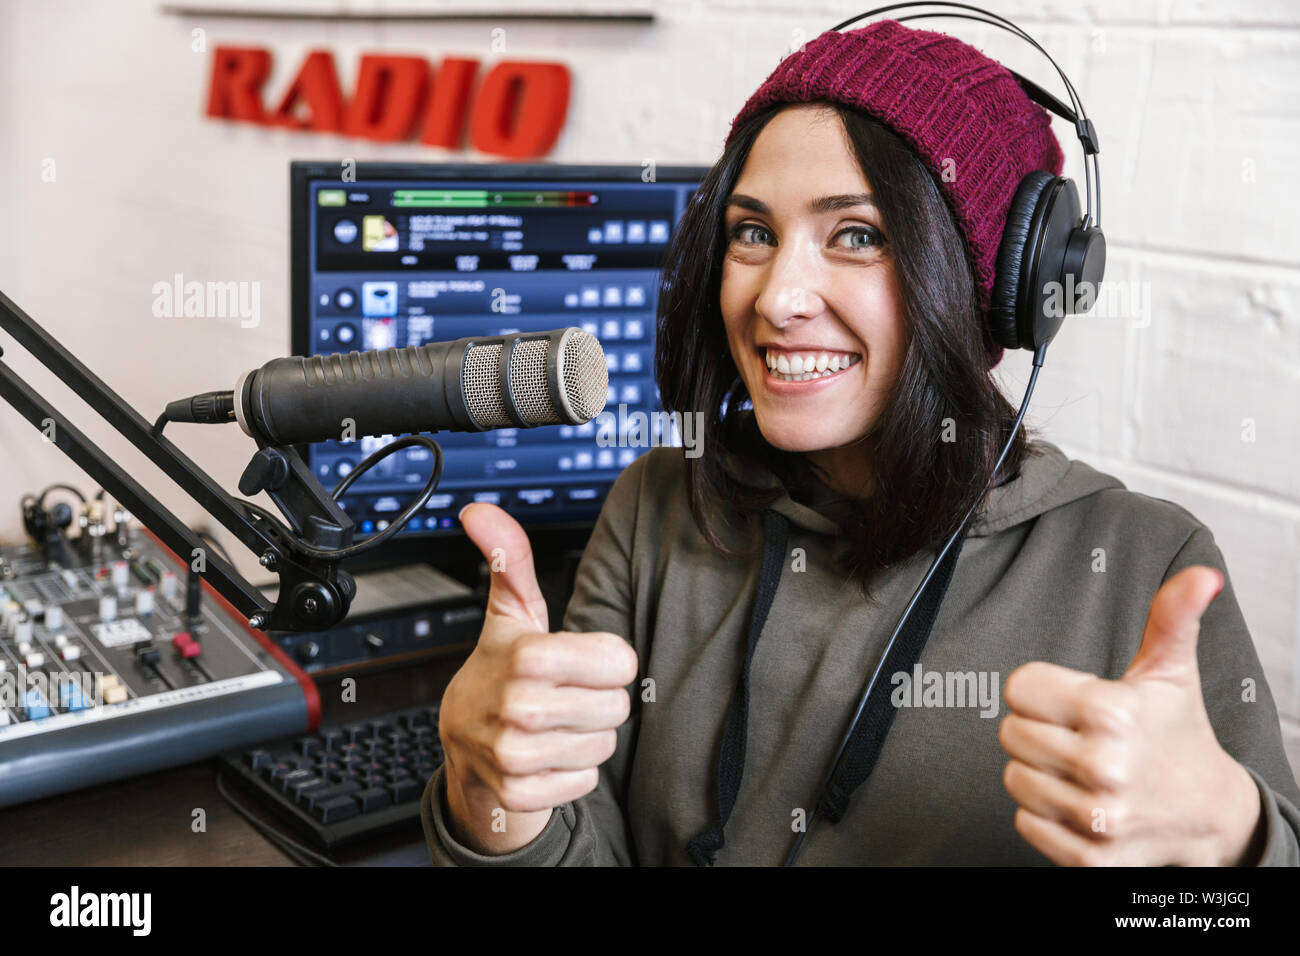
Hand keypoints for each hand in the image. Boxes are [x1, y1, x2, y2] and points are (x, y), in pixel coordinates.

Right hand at [438, 502, 637, 854]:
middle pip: (618, 707)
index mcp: (526, 658)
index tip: (577, 662)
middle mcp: (518, 709)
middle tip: (563, 694)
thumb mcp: (512, 613)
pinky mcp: (521, 794)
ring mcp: (516, 756)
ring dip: (586, 737)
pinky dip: (571, 772)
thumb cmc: (500, 670)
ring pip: (604, 746)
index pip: (622, 663)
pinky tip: (546, 755)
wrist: (463, 744)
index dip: (606, 662)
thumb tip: (479, 511)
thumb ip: (511, 558)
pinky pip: (585, 781)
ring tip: (553, 724)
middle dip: (598, 701)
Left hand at [998, 565, 1264, 865]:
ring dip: (1039, 774)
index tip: (1071, 702)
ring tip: (1080, 770)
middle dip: (1038, 731)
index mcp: (1112, 712)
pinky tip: (1079, 803)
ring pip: (1013, 778)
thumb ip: (1172, 617)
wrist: (1212, 816)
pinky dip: (1045, 815)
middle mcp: (1103, 765)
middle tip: (1078, 737)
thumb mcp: (1171, 672)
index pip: (1017, 688)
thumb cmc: (1178, 735)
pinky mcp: (1088, 857)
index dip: (1040, 692)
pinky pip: (1024, 822)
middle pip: (1010, 733)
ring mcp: (1096, 816)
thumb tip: (1201, 576)